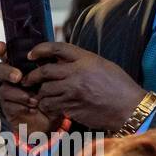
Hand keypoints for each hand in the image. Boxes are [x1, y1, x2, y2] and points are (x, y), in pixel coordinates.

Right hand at [0, 40, 57, 136]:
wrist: (52, 119)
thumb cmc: (52, 96)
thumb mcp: (53, 78)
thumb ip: (48, 65)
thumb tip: (48, 53)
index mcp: (23, 68)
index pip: (9, 56)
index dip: (2, 50)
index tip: (0, 46)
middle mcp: (12, 79)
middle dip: (7, 71)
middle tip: (18, 77)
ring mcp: (9, 93)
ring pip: (4, 89)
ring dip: (20, 94)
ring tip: (34, 100)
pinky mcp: (8, 107)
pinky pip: (9, 104)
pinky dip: (22, 105)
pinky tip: (33, 108)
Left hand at [26, 41, 146, 131]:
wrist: (129, 108)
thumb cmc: (118, 86)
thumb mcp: (102, 65)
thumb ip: (81, 62)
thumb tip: (61, 61)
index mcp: (86, 59)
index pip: (57, 48)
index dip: (40, 49)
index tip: (31, 55)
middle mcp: (77, 72)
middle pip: (44, 71)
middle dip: (32, 76)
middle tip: (27, 80)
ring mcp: (73, 90)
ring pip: (44, 90)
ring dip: (40, 93)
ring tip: (42, 96)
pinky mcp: (70, 106)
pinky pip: (49, 105)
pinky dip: (46, 105)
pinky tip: (50, 106)